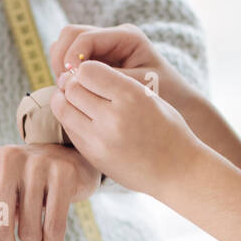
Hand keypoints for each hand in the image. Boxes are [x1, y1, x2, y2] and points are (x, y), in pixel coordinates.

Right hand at [48, 23, 186, 104]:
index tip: (69, 80)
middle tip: (63, 84)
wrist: (179, 102)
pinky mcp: (96, 61)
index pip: (85, 36)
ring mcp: (102, 47)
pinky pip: (70, 59)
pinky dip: (65, 73)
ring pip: (65, 44)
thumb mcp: (138, 87)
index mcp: (126, 36)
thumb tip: (75, 76)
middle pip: (70, 34)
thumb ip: (108, 79)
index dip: (71, 56)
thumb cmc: (164, 94)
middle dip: (61, 58)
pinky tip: (71, 92)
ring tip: (66, 89)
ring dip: (60, 65)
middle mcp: (112, 37)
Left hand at [49, 59, 203, 195]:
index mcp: (131, 95)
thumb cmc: (165, 128)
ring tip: (77, 102)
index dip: (85, 70)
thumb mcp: (149, 96)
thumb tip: (78, 73)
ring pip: (63, 109)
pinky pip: (69, 129)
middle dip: (72, 84)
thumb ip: (116, 84)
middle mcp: (113, 117)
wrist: (177, 170)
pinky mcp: (92, 156)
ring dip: (65, 101)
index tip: (91, 74)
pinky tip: (83, 119)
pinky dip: (70, 120)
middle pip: (71, 88)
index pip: (87, 70)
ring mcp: (100, 139)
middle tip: (79, 86)